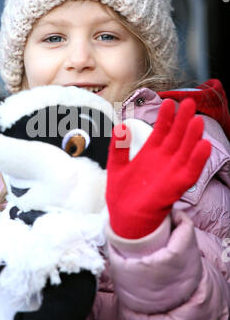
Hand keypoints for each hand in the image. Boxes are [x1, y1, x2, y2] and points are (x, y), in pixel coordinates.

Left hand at [106, 98, 210, 238]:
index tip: (168, 102)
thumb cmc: (122, 192)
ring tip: (196, 121)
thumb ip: (118, 147)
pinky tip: (203, 146)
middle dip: (183, 119)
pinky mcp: (177, 185)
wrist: (124, 217)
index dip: (166, 116)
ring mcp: (172, 171)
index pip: (161, 129)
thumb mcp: (116, 165)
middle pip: (177, 135)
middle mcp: (165, 158)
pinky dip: (198, 159)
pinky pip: (191, 171)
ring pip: (186, 150)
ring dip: (192, 136)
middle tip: (188, 102)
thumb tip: (120, 127)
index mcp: (151, 151)